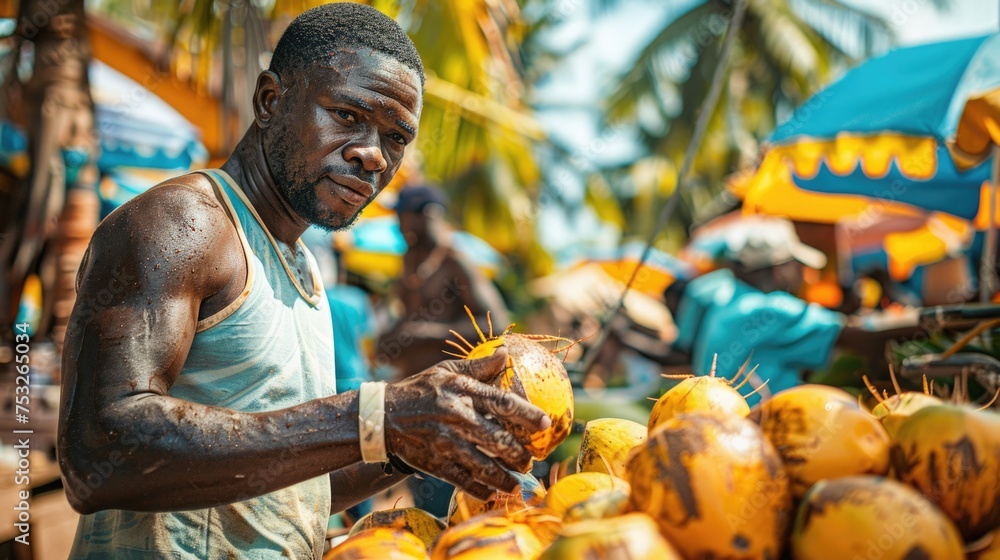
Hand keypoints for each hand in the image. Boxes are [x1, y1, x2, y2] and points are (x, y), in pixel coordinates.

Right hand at [383, 347, 550, 499]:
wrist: (381, 417)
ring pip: (484, 466)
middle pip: (498, 440)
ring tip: (518, 482)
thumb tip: (506, 352)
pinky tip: (493, 492)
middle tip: (532, 460)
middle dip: (520, 454)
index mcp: (462, 392)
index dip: (527, 414)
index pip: (502, 402)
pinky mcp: (435, 463)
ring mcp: (446, 443)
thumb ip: (478, 366)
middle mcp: (457, 417)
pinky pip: (464, 481)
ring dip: (506, 477)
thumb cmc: (420, 390)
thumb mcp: (446, 371)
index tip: (545, 424)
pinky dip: (481, 489)